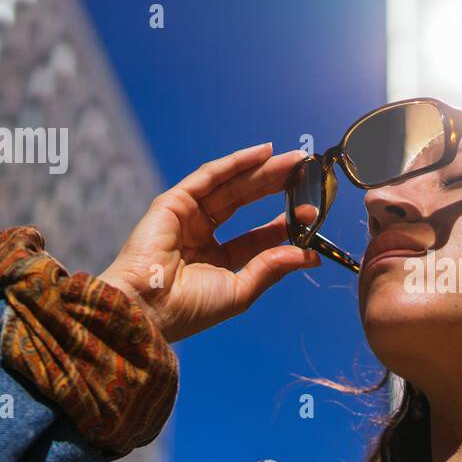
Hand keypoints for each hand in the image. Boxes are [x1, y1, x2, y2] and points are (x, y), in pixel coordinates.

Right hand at [97, 142, 319, 342]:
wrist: (149, 309)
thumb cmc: (190, 309)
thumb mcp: (241, 290)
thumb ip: (272, 268)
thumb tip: (310, 255)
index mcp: (214, 260)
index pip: (256, 236)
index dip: (283, 223)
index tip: (311, 213)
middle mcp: (200, 234)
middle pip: (245, 202)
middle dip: (276, 186)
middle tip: (305, 172)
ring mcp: (186, 216)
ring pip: (231, 185)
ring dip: (262, 170)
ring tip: (294, 160)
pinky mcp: (173, 202)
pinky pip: (209, 176)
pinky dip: (236, 163)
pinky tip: (262, 152)